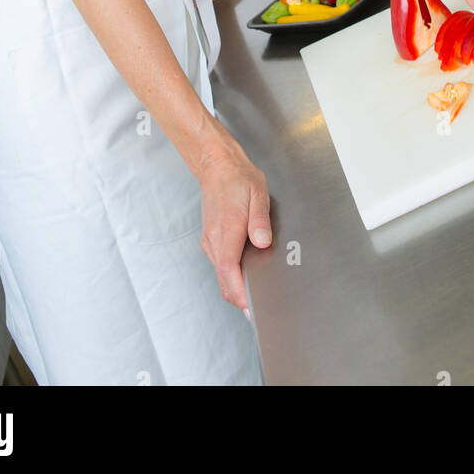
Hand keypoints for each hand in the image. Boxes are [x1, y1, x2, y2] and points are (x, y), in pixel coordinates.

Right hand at [195, 126, 271, 313]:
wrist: (216, 165)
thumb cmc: (237, 178)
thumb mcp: (257, 193)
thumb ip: (259, 220)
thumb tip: (262, 241)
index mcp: (226, 230)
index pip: (228, 271)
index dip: (239, 293)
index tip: (251, 308)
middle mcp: (214, 239)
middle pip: (223, 280)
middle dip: (239, 297)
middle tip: (260, 307)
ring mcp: (210, 240)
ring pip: (221, 274)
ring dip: (236, 285)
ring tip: (257, 289)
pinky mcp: (211, 239)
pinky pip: (221, 264)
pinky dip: (232, 274)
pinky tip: (247, 270)